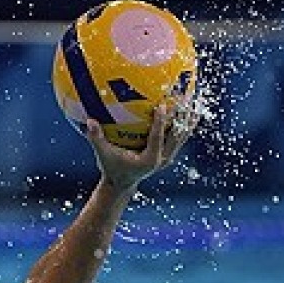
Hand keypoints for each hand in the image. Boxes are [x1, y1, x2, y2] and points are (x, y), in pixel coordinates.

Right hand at [86, 99, 200, 191]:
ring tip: (194, 101)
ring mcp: (168, 157)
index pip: (157, 137)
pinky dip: (186, 124)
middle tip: (185, 98)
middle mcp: (162, 159)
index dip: (160, 122)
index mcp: (149, 159)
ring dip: (188, 119)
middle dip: (181, 117)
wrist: (122, 183)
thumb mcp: (103, 154)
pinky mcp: (169, 153)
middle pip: (176, 135)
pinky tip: (191, 111)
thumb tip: (89, 120)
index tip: (162, 105)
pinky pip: (180, 137)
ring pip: (182, 135)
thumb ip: (96, 138)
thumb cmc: (112, 168)